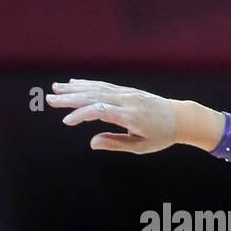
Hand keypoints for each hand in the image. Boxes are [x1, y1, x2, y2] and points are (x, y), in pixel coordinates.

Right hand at [47, 79, 180, 153]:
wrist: (181, 118)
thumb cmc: (162, 136)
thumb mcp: (142, 146)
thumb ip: (116, 143)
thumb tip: (92, 143)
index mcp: (131, 117)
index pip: (100, 111)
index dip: (81, 115)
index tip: (67, 122)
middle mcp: (128, 101)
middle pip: (94, 96)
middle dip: (70, 98)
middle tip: (50, 100)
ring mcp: (128, 93)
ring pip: (97, 88)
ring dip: (75, 88)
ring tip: (55, 89)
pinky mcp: (128, 90)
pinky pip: (104, 86)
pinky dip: (88, 84)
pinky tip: (74, 84)